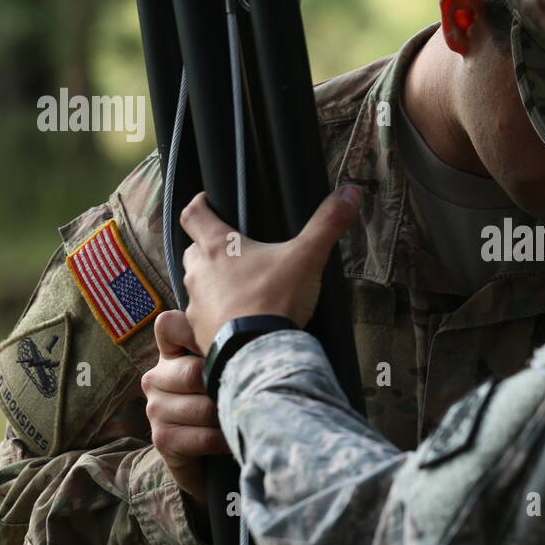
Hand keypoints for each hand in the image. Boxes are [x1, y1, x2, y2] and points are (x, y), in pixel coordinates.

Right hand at [142, 310, 228, 503]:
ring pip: (204, 408)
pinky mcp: (163, 440)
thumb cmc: (230, 400)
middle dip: (227, 386)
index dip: (195, 332)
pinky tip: (235, 439)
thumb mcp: (232, 367)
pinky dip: (226, 440)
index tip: (224, 345)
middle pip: (194, 372)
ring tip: (244, 417)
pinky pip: (204, 437)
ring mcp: (155, 409)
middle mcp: (155, 377)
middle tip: (247, 394)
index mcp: (171, 352)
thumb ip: (233, 345)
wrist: (215, 458)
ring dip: (230, 416)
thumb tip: (262, 325)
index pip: (169, 325)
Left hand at [179, 185, 361, 354]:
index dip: (199, 204)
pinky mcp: (198, 332)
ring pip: (196, 284)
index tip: (208, 201)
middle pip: (193, 250)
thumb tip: (350, 192)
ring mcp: (195, 304)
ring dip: (211, 282)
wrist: (258, 353)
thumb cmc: (275, 299)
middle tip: (232, 250)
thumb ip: (327, 224)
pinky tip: (234, 318)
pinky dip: (214, 313)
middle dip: (207, 246)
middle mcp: (199, 273)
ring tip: (237, 286)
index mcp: (217, 246)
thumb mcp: (307, 257)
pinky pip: (200, 317)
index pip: (193, 214)